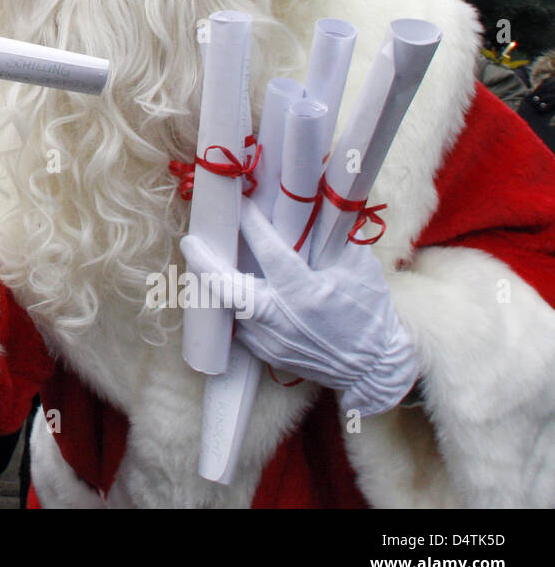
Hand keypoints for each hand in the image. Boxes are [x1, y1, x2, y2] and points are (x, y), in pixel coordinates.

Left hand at [179, 199, 418, 415]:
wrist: (375, 367)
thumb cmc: (370, 310)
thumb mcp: (359, 268)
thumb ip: (332, 236)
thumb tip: (318, 199)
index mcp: (307, 293)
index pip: (271, 253)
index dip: (252, 225)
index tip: (241, 203)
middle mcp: (283, 318)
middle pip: (230, 289)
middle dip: (205, 263)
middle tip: (190, 241)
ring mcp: (272, 341)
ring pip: (229, 309)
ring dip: (214, 284)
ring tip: (202, 259)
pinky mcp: (268, 355)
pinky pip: (241, 327)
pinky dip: (233, 306)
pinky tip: (228, 288)